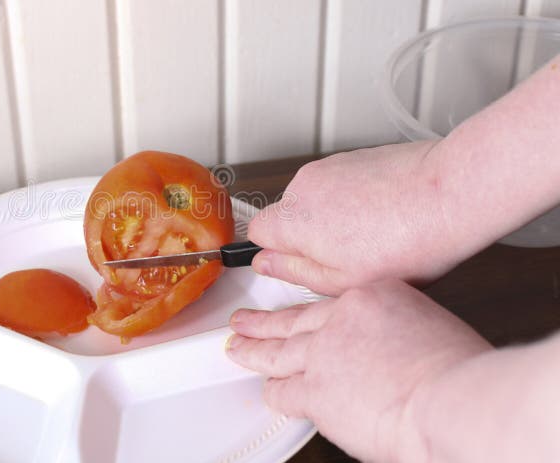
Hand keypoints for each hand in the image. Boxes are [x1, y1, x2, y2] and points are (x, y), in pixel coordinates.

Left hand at [226, 280, 491, 461]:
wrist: (454, 401)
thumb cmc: (459, 375)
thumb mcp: (429, 326)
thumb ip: (394, 332)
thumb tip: (384, 352)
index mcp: (373, 295)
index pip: (328, 302)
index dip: (309, 313)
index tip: (301, 314)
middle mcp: (341, 318)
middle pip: (292, 319)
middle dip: (263, 322)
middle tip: (245, 320)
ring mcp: (322, 352)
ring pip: (276, 351)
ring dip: (253, 351)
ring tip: (237, 348)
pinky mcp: (313, 388)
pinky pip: (282, 391)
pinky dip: (273, 392)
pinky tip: (267, 391)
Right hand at [248, 141, 468, 293]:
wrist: (451, 192)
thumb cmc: (406, 241)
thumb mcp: (344, 281)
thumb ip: (294, 272)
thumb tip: (266, 264)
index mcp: (293, 218)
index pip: (256, 232)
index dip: (279, 253)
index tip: (303, 264)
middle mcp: (303, 185)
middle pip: (288, 215)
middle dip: (310, 237)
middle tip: (349, 257)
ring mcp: (330, 167)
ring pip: (316, 200)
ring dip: (335, 218)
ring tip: (376, 236)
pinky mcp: (356, 157)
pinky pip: (341, 184)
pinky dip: (356, 200)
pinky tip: (387, 215)